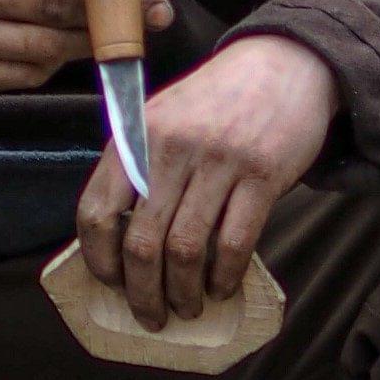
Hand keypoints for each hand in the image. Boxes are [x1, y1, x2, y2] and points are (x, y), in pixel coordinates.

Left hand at [76, 34, 333, 329]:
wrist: (282, 63)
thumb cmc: (215, 101)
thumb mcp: (162, 117)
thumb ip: (137, 167)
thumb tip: (118, 244)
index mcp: (135, 135)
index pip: (97, 210)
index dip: (98, 259)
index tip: (109, 284)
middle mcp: (170, 146)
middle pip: (141, 242)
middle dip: (142, 292)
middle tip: (151, 315)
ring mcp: (217, 159)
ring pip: (185, 249)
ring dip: (183, 292)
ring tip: (188, 307)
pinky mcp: (262, 173)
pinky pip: (234, 242)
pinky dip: (224, 276)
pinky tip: (222, 287)